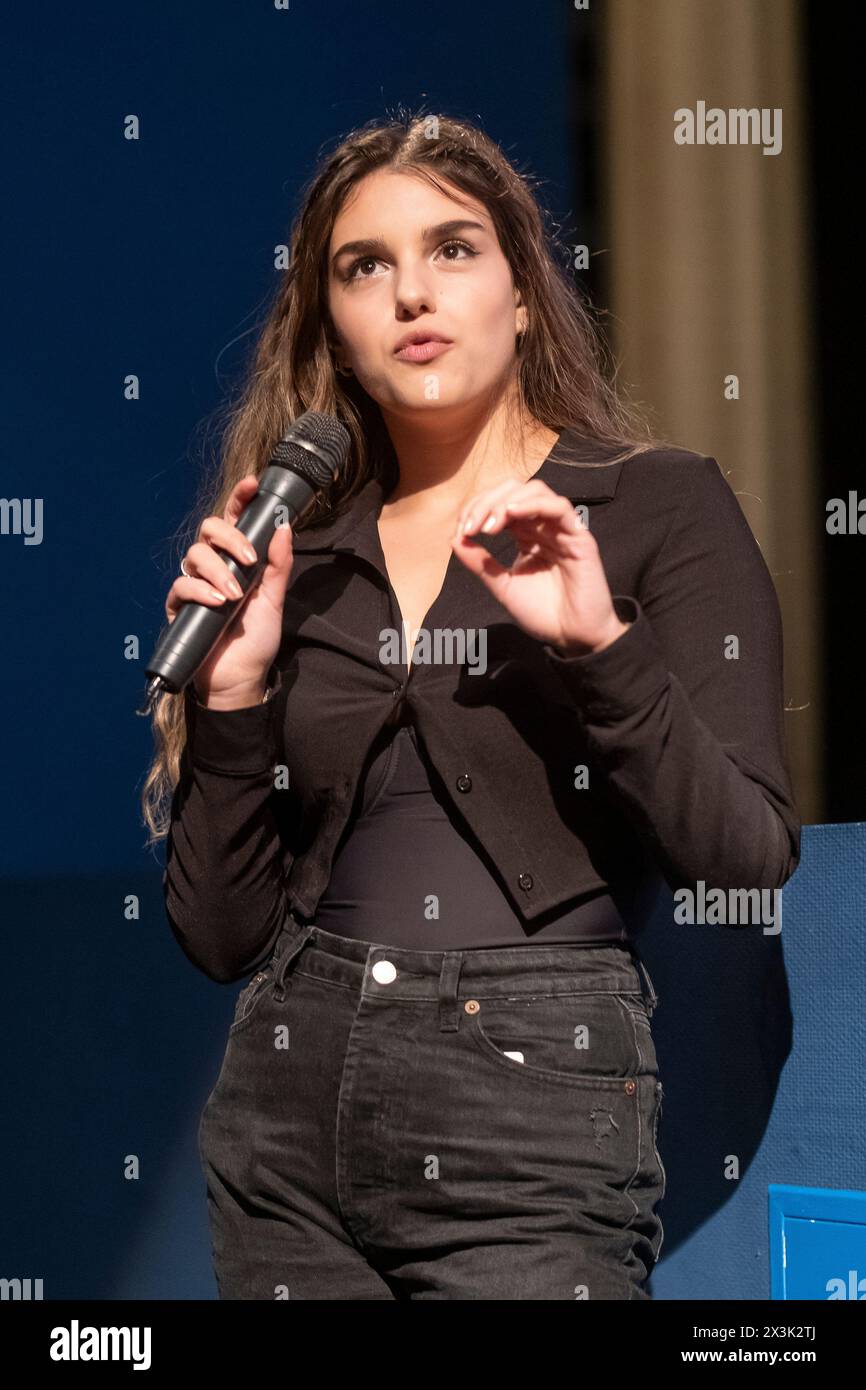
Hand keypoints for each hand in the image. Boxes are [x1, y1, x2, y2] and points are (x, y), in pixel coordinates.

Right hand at [165, 474, 293, 706]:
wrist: (240, 677)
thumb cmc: (256, 638)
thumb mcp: (274, 599)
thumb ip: (279, 564)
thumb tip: (284, 527)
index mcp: (237, 559)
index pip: (234, 519)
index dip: (240, 497)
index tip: (253, 483)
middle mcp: (214, 566)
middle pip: (209, 529)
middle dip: (229, 537)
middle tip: (248, 559)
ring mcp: (195, 584)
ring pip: (194, 554)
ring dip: (217, 571)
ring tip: (235, 595)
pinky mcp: (180, 606)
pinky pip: (181, 586)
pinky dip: (200, 591)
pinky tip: (218, 603)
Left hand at [450, 478, 629, 654]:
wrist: (572, 636)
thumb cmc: (542, 613)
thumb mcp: (502, 586)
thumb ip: (481, 563)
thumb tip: (453, 539)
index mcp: (526, 534)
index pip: (500, 503)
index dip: (477, 509)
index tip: (461, 532)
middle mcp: (543, 526)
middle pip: (515, 489)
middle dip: (487, 502)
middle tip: (471, 527)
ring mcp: (562, 529)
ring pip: (536, 490)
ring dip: (506, 501)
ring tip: (489, 526)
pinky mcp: (579, 537)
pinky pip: (560, 507)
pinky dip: (534, 504)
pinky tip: (512, 514)